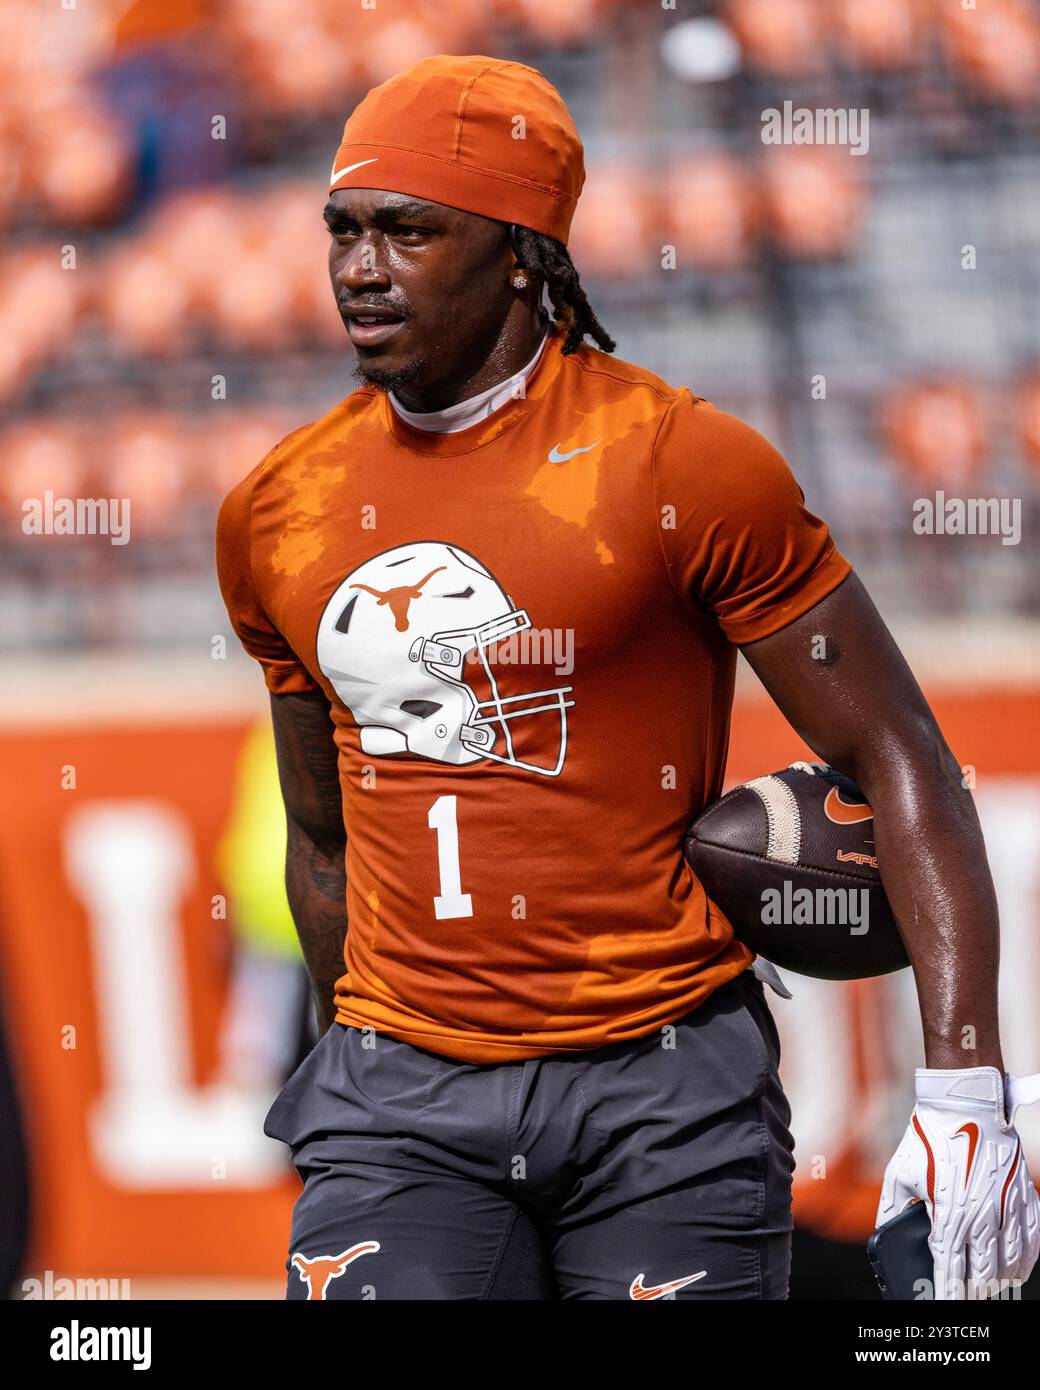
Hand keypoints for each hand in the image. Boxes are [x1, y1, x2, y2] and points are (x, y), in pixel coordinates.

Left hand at [876, 1067, 1039, 1299]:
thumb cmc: (930, 1136)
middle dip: (973, 1293)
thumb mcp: (900, 1171)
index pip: (949, 1266)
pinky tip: (1017, 1271)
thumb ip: (891, 1207)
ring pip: (1010, 1261)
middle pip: (982, 1272)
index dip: (946, 1291)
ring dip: (999, 1282)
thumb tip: (884, 1230)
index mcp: (949, 1211)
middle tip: (966, 1303)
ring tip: (989, 1294)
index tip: (943, 1304)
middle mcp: (982, 1215)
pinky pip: (1031, 1239)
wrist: (965, 1103)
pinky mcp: (1023, 1196)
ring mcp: (1006, 1207)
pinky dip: (1026, 1261)